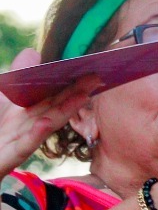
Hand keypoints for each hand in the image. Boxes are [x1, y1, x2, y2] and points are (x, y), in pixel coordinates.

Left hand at [0, 49, 98, 175]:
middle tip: (97, 77)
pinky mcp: (8, 157)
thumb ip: (16, 75)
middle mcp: (29, 128)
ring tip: (84, 96)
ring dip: (66, 111)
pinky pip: (24, 146)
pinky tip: (45, 123)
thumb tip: (32, 52)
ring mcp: (20, 143)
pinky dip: (36, 135)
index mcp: (28, 113)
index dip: (72, 85)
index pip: (54, 97)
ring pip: (47, 125)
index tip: (90, 70)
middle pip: (55, 107)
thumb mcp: (1, 97)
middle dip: (77, 93)